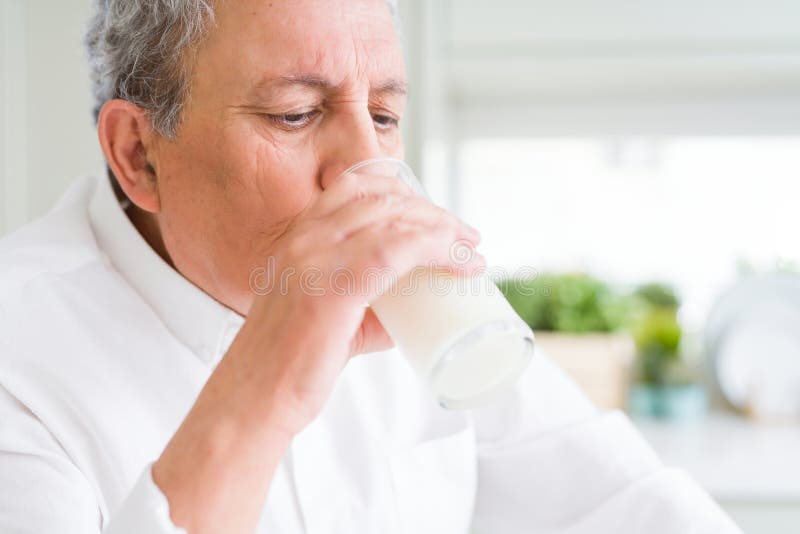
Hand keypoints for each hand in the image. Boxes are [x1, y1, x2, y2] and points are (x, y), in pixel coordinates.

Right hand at [238, 170, 484, 434]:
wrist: (257, 396)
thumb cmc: (292, 360)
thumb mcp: (326, 311)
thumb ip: (369, 303)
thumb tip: (416, 306)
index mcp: (299, 235)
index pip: (356, 187)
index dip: (404, 193)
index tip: (437, 218)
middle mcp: (305, 238)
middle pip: (383, 199)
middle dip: (433, 212)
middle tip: (465, 237)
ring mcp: (315, 259)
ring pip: (396, 220)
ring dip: (444, 229)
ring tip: (471, 249)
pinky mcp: (332, 288)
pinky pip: (397, 251)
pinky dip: (438, 250)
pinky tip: (462, 263)